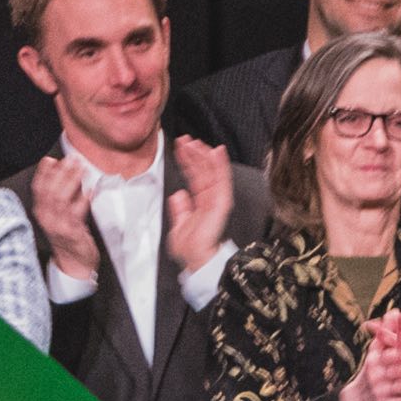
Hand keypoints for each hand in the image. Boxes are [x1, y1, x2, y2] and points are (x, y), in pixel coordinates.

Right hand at [25, 155, 102, 283]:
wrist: (74, 262)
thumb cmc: (69, 234)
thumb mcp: (62, 213)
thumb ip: (65, 193)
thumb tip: (69, 170)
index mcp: (42, 212)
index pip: (38, 189)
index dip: (43, 173)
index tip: (50, 160)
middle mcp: (47, 218)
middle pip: (49, 192)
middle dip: (60, 173)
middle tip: (72, 159)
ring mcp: (58, 226)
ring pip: (61, 200)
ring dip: (72, 182)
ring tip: (81, 169)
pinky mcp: (71, 234)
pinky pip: (76, 214)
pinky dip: (82, 200)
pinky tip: (89, 191)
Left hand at [165, 139, 234, 269]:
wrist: (196, 261)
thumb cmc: (190, 250)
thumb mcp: (178, 227)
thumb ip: (179, 210)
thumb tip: (178, 195)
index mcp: (199, 204)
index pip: (194, 178)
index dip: (187, 162)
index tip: (180, 148)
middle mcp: (209, 200)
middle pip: (203, 172)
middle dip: (195, 155)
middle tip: (186, 139)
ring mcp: (216, 200)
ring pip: (212, 172)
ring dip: (205, 155)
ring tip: (196, 142)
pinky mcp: (221, 203)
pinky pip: (222, 180)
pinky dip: (221, 165)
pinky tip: (217, 151)